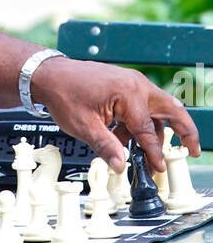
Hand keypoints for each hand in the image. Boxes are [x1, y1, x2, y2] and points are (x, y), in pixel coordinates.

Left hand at [31, 59, 199, 172]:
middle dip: (186, 131)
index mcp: (129, 94)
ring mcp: (133, 83)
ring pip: (158, 108)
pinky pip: (142, 107)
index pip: (148, 130)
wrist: (51, 75)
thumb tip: (120, 165)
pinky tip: (126, 139)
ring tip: (152, 152)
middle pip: (172, 110)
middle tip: (192, 150)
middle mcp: (137, 85)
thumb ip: (106, 147)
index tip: (157, 167)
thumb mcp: (84, 127)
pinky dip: (140, 124)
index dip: (153, 152)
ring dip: (157, 130)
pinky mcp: (126, 86)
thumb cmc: (65, 94)